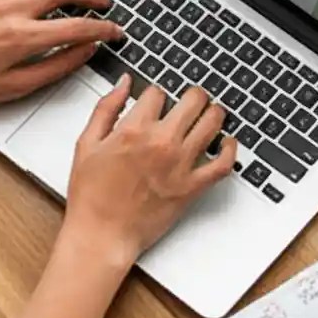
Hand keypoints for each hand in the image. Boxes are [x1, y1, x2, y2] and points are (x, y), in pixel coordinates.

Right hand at [63, 77, 237, 262]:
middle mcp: (161, 143)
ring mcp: (180, 165)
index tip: (156, 101)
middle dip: (192, 95)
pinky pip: (223, 164)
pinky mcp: (192, 187)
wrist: (102, 235)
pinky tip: (227, 142)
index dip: (156, 94)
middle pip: (193, 100)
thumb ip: (106, 108)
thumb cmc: (91, 196)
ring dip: (214, 113)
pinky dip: (231, 150)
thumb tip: (124, 82)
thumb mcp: (86, 144)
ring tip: (211, 113)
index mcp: (134, 130)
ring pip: (213, 123)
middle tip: (191, 100)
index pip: (157, 93)